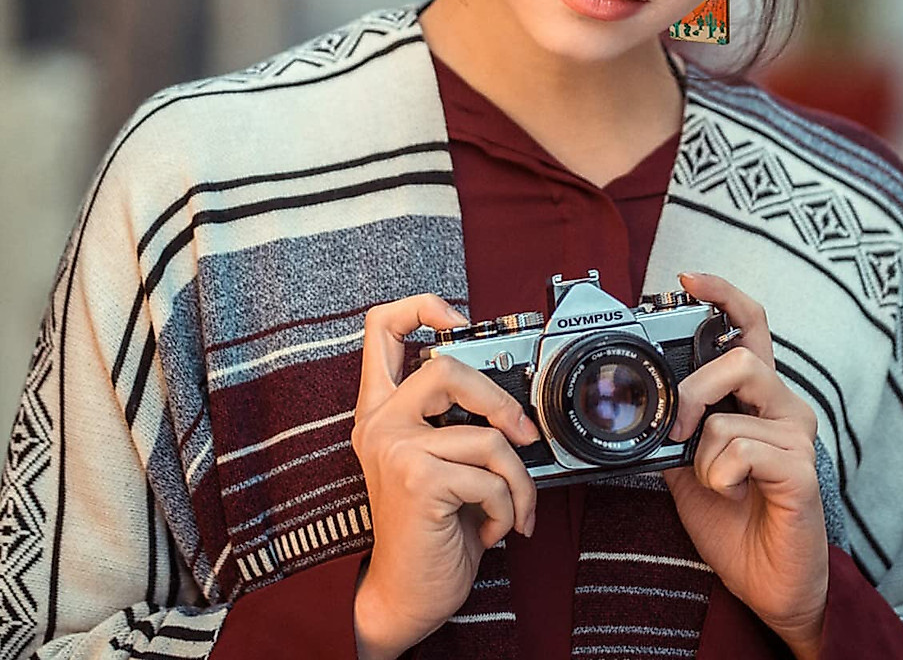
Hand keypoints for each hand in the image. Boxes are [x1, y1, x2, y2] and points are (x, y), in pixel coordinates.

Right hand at [350, 295, 540, 659]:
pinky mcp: (418, 479)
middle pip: (445, 367)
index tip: (456, 318)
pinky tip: (495, 529)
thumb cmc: (431, 528)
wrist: (408, 596)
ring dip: (518, 479)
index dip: (419, 307)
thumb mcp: (440, 462)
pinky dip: (509, 507)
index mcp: (383, 410)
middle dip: (500, 401)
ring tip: (513, 507)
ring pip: (486, 435)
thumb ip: (455, 422)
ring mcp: (395, 449)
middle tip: (522, 435)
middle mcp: (381, 423)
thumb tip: (512, 402)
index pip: (380, 328)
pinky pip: (491, 476)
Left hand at [662, 272, 828, 657]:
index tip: (688, 278)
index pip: (750, 326)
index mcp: (758, 398)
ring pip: (729, 411)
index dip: (723, 294)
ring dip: (703, 452)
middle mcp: (785, 407)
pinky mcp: (800, 471)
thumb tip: (637, 405)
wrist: (768, 584)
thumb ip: (676, 428)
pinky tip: (734, 495)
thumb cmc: (735, 520)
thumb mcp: (688, 466)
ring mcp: (797, 437)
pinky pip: (739, 450)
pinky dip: (718, 477)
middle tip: (679, 430)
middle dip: (694, 391)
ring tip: (715, 480)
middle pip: (740, 359)